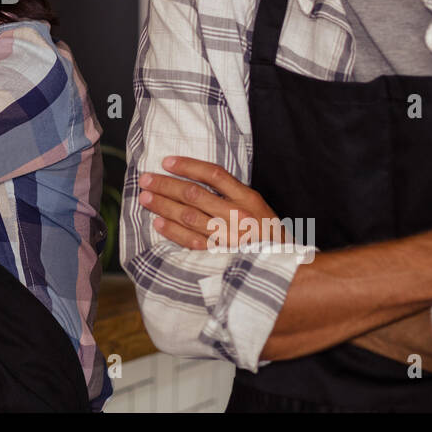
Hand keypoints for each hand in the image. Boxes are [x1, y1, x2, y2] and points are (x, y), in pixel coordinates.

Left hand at [139, 155, 288, 250]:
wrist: (287, 270)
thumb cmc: (269, 237)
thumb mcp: (259, 209)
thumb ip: (233, 195)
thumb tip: (198, 181)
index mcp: (248, 198)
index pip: (213, 174)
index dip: (187, 165)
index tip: (166, 162)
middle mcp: (237, 214)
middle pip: (194, 194)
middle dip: (166, 185)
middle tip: (145, 179)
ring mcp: (228, 236)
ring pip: (188, 215)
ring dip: (163, 205)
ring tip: (145, 197)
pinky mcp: (220, 255)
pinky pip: (191, 240)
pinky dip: (172, 231)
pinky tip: (157, 223)